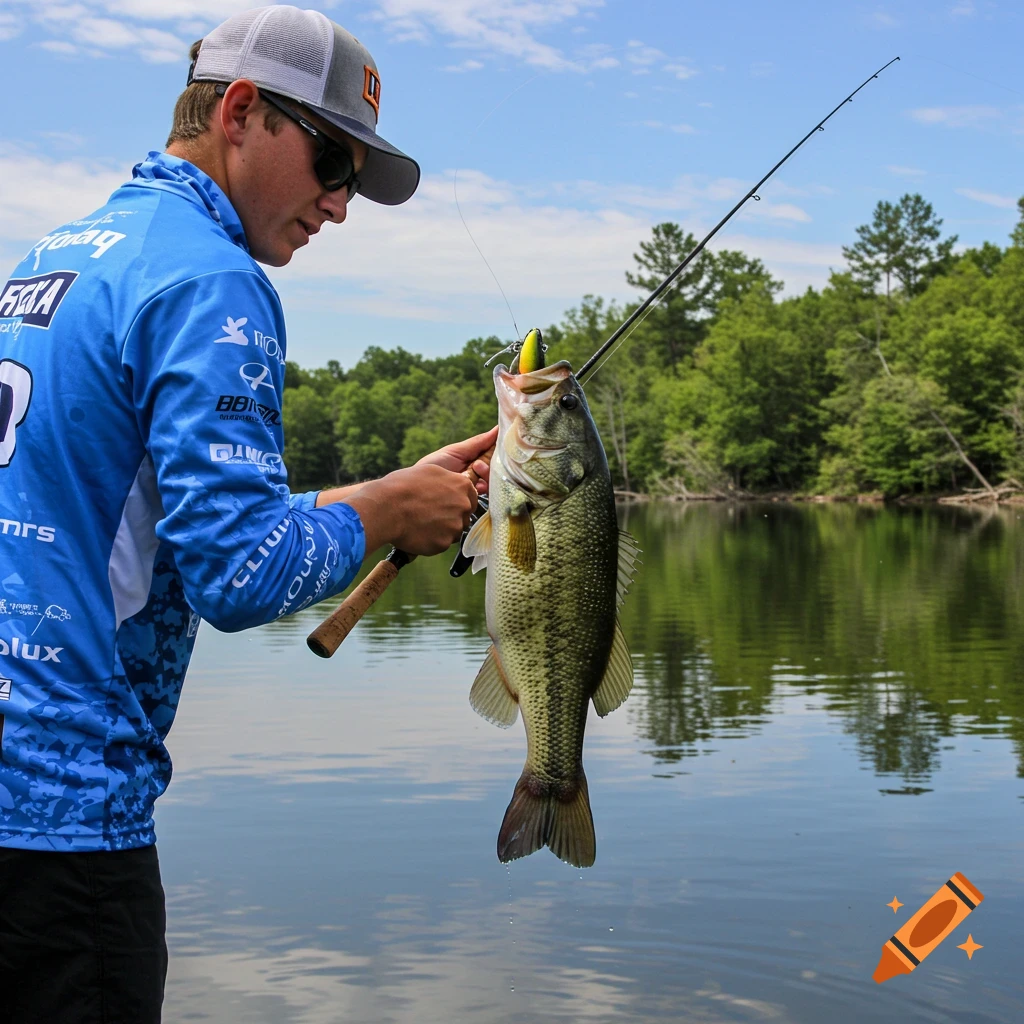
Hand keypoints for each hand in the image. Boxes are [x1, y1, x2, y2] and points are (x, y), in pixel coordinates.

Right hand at [342, 463, 478, 556]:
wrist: (386, 508)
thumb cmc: (403, 486)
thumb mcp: (430, 471)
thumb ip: (449, 479)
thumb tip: (456, 483)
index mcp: (462, 486)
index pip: (471, 497)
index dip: (457, 500)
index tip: (443, 503)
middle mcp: (463, 506)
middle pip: (464, 515)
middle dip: (451, 516)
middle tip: (429, 513)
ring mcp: (455, 526)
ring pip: (453, 531)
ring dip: (442, 529)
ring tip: (421, 522)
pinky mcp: (444, 543)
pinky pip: (441, 543)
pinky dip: (431, 540)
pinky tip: (417, 532)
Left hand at [416, 426, 497, 493]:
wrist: (419, 488)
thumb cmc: (433, 467)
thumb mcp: (456, 451)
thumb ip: (478, 442)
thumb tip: (497, 429)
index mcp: (473, 459)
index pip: (493, 453)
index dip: (499, 449)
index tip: (505, 444)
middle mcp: (477, 473)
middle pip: (497, 466)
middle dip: (491, 462)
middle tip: (478, 464)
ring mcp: (477, 486)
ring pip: (495, 479)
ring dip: (487, 474)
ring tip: (475, 471)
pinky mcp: (475, 499)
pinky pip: (490, 493)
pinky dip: (486, 487)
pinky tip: (478, 486)